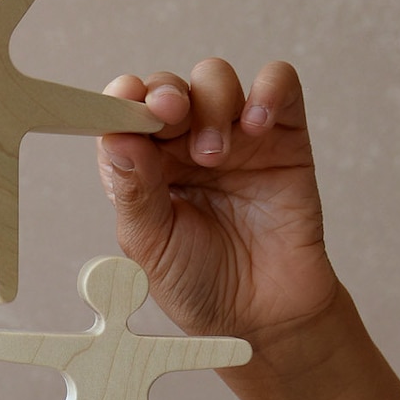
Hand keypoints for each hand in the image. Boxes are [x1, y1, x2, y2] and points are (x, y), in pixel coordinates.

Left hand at [98, 60, 338, 361]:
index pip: (126, 113)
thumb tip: (115, 138)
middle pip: (170, 88)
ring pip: (216, 79)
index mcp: (146, 167)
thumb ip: (134, 192)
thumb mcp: (152, 247)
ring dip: (211, 102)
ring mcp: (236, 137)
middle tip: (168, 115)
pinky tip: (256, 123)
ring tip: (215, 155)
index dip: (122, 98)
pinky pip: (279, 84)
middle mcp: (186, 145)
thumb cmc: (201, 285)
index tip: (123, 101)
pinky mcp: (283, 137)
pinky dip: (268, 89)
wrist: (264, 320)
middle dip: (165, 93)